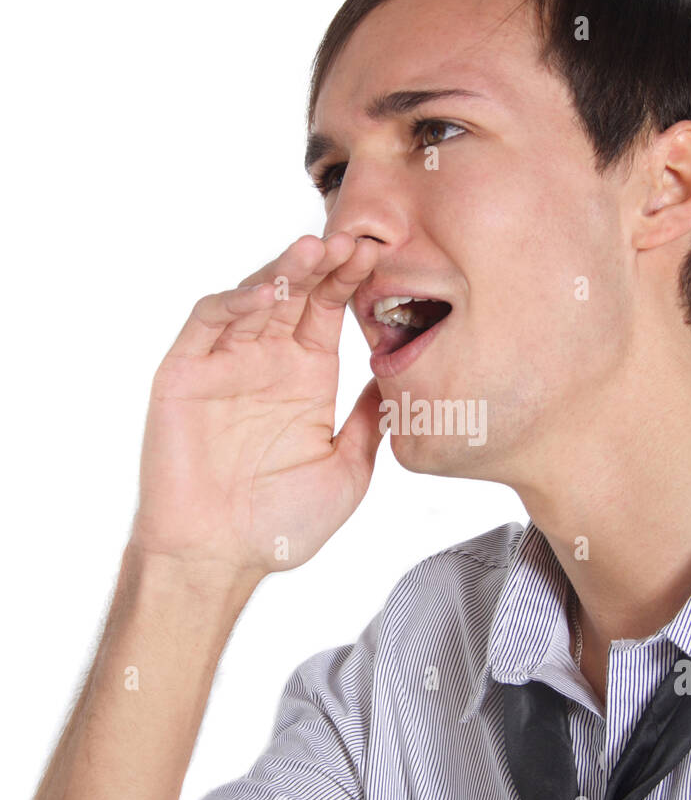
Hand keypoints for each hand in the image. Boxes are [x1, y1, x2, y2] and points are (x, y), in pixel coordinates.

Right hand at [129, 232, 383, 577]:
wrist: (218, 558)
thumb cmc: (280, 524)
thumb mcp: (347, 470)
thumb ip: (369, 422)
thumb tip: (397, 377)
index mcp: (305, 376)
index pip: (328, 311)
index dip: (350, 281)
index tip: (380, 257)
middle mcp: (266, 360)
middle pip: (295, 294)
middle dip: (323, 264)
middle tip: (353, 241)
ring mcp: (224, 362)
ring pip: (253, 297)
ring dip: (283, 271)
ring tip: (314, 250)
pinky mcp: (185, 372)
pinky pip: (207, 322)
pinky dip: (234, 301)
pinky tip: (264, 292)